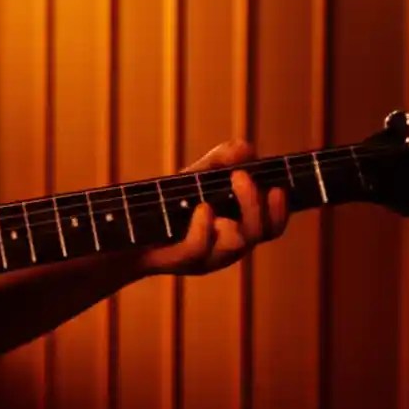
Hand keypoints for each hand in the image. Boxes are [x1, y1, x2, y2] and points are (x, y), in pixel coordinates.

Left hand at [138, 140, 288, 276]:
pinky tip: (201, 209)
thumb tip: (245, 147)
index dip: (280, 210)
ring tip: (217, 197)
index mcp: (238, 228)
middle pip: (260, 232)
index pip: (271, 226)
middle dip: (254, 203)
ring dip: (233, 219)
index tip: (278, 188)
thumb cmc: (168, 203)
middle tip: (240, 176)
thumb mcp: (195, 177)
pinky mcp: (181, 261)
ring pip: (236, 245)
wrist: (128, 229)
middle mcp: (228, 247)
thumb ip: (220, 162)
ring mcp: (206, 258)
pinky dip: (204, 227)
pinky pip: (200, 249)